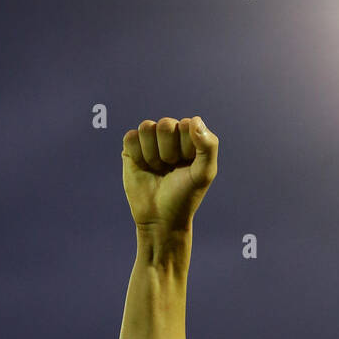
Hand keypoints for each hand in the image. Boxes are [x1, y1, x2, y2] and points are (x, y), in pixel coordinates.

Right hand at [121, 116, 217, 233]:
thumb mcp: (204, 174)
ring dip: (152, 155)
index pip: (185, 124)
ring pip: (147, 128)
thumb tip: (194, 119)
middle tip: (170, 169)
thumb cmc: (185, 197)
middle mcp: (171, 136)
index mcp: (190, 138)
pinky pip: (131, 138)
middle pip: (165, 124)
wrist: (161, 219)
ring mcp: (151, 141)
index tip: (187, 167)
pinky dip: (138, 156)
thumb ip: (208, 146)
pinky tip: (144, 169)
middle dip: (168, 152)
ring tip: (158, 170)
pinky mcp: (132, 149)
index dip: (185, 148)